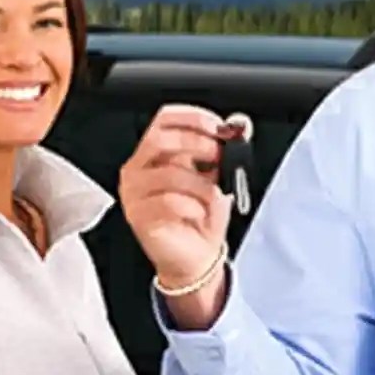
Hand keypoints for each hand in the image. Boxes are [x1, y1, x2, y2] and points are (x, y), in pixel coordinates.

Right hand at [119, 103, 232, 288]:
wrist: (195, 256)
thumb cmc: (201, 215)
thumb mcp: (218, 174)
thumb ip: (226, 146)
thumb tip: (241, 124)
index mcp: (153, 153)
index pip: (165, 119)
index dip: (194, 118)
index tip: (220, 128)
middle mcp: (138, 169)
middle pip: (160, 139)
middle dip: (196, 144)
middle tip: (218, 156)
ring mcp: (134, 193)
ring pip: (169, 173)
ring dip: (200, 184)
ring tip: (210, 197)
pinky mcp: (139, 216)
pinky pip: (168, 202)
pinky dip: (191, 205)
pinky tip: (197, 212)